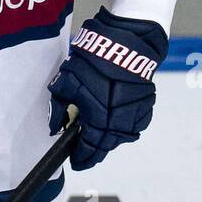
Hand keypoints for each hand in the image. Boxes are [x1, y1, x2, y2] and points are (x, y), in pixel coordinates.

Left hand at [48, 7, 167, 170]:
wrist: (128, 39)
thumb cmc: (94, 58)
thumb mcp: (66, 80)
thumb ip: (58, 107)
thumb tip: (55, 126)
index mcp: (98, 117)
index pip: (89, 148)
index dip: (82, 158)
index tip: (76, 162)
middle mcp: (119, 120)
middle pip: (106, 146)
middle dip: (94, 153)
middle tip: (85, 155)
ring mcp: (136, 112)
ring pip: (122, 137)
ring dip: (109, 141)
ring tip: (98, 140)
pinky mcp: (146, 103)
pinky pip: (135, 124)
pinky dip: (124, 128)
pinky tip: (115, 124)